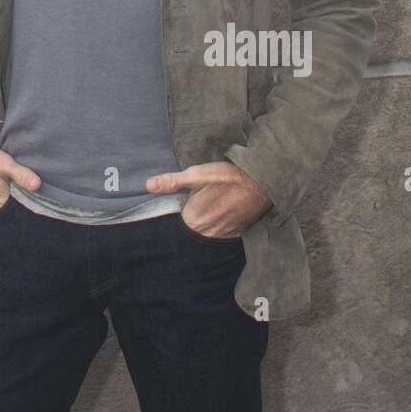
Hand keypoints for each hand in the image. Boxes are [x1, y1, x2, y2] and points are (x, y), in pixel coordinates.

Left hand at [145, 161, 271, 238]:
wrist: (262, 183)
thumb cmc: (228, 178)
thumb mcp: (197, 175)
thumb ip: (172, 182)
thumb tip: (148, 185)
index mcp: (194, 221)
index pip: (176, 225)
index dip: (176, 213)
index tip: (179, 204)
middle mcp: (208, 234)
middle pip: (191, 230)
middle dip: (191, 219)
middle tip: (198, 203)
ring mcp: (224, 236)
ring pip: (207, 233)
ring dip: (206, 223)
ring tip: (211, 207)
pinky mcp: (237, 234)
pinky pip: (222, 234)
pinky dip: (219, 225)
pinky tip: (222, 212)